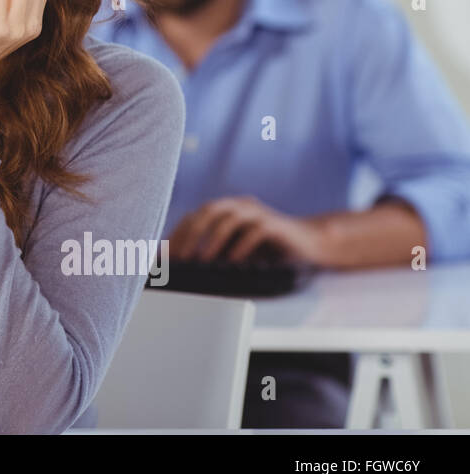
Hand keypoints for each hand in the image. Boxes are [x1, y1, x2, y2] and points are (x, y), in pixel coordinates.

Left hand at [170, 195, 325, 264]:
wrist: (310, 244)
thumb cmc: (268, 250)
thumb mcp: (234, 250)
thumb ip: (211, 252)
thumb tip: (179, 267)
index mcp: (225, 210)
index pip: (194, 217)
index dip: (177, 234)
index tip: (163, 255)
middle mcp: (239, 206)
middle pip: (207, 213)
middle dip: (189, 235)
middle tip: (178, 258)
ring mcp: (258, 213)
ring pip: (229, 219)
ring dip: (212, 241)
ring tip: (200, 261)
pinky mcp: (276, 225)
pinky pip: (255, 231)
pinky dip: (241, 246)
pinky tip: (231, 262)